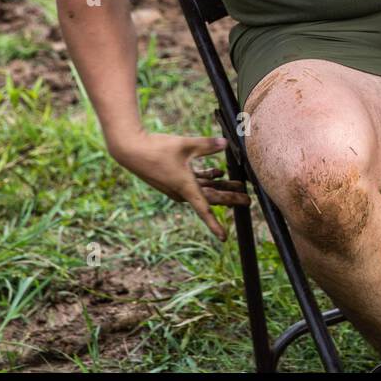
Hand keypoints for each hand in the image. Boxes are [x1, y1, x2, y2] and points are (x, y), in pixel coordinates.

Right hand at [112, 131, 246, 239]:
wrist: (131, 150)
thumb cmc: (157, 149)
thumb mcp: (185, 145)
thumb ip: (207, 145)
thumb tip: (227, 143)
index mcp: (185, 187)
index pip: (204, 209)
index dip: (214, 224)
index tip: (224, 237)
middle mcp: (182, 191)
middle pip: (211, 198)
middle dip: (230, 198)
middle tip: (248, 200)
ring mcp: (178, 185)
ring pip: (206, 189)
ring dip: (222, 186)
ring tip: (240, 184)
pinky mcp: (175, 178)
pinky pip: (196, 181)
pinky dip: (208, 177)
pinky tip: (219, 172)